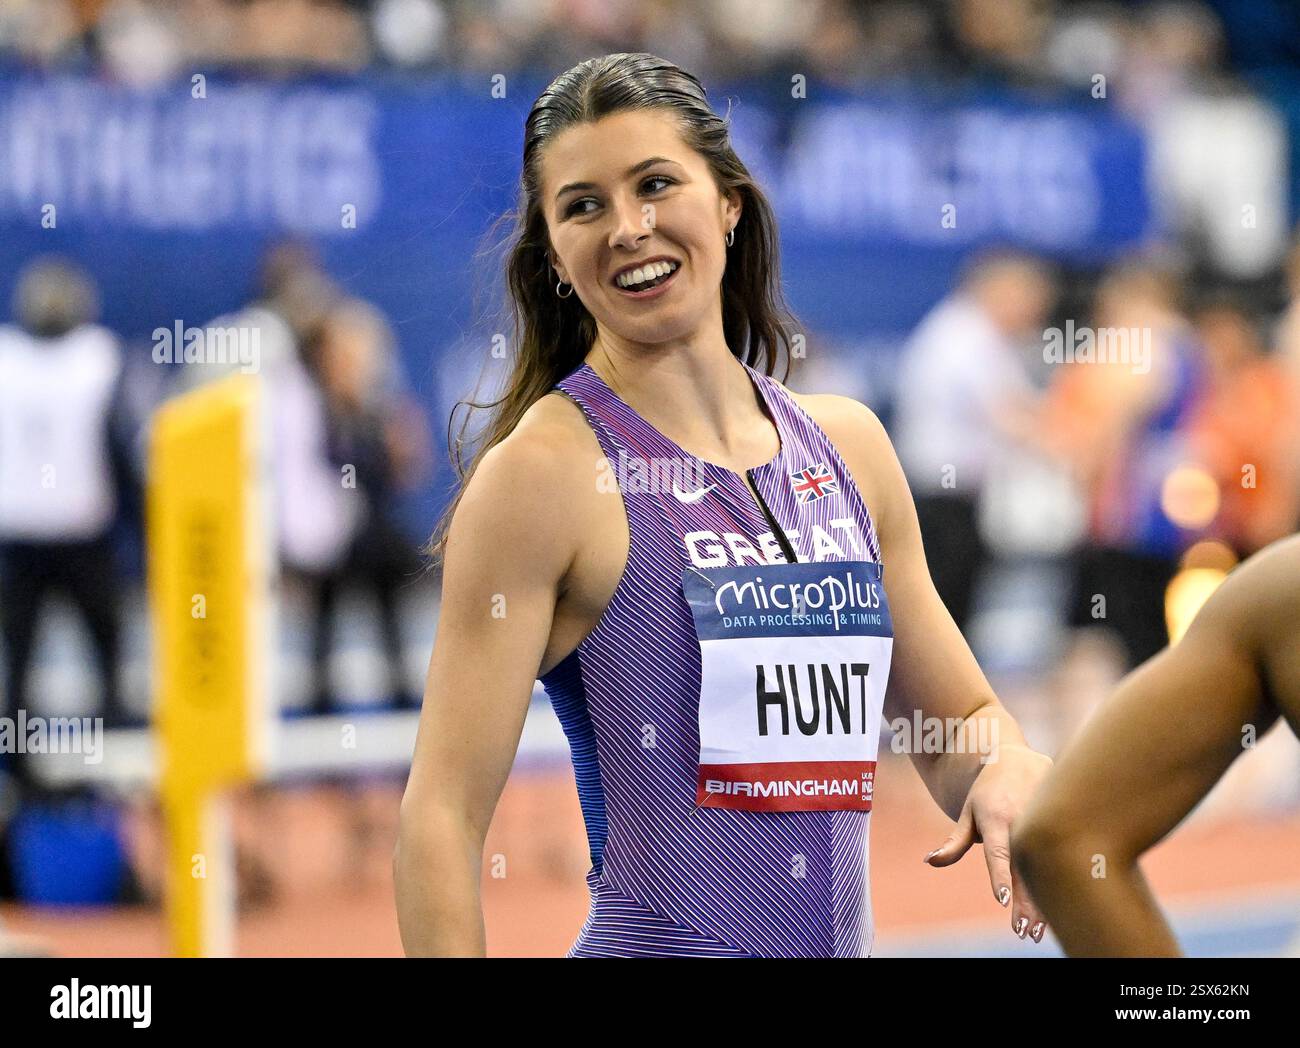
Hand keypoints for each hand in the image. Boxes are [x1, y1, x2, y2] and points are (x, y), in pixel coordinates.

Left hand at [923, 744, 1053, 942]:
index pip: (998, 852)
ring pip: (1049, 865)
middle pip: (1026, 866)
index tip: (1003, 901)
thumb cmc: (987, 791)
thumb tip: (929, 861)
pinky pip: (1067, 853)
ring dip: (1045, 901)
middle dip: (1026, 902)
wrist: (1015, 756)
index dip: (1001, 876)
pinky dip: (1066, 883)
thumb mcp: (968, 813)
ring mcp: (1047, 817)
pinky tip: (1063, 911)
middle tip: (1023, 931)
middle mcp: (1024, 819)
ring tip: (1039, 932)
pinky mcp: (1064, 817)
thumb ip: (954, 841)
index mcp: (997, 818)